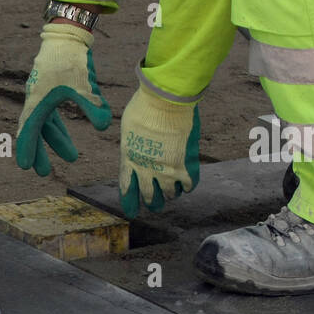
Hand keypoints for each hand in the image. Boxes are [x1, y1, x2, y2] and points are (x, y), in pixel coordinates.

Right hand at [16, 23, 112, 176]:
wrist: (68, 34)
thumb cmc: (73, 59)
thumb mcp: (84, 84)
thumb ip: (93, 106)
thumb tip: (104, 127)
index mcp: (38, 101)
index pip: (30, 130)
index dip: (28, 149)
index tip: (25, 167)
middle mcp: (36, 99)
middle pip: (35, 131)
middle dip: (40, 152)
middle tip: (43, 172)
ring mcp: (42, 94)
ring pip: (45, 123)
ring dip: (56, 141)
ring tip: (73, 156)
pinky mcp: (51, 89)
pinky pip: (52, 114)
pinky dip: (59, 126)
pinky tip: (68, 134)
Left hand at [119, 86, 200, 217]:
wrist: (164, 101)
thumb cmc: (144, 107)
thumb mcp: (129, 126)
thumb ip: (132, 141)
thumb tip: (135, 145)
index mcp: (128, 159)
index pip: (126, 185)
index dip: (129, 200)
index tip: (131, 212)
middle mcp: (143, 169)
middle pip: (148, 194)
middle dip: (151, 201)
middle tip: (154, 206)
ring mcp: (163, 169)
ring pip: (167, 193)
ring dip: (170, 195)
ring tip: (171, 195)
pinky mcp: (181, 166)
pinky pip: (186, 184)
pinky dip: (187, 186)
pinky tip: (187, 187)